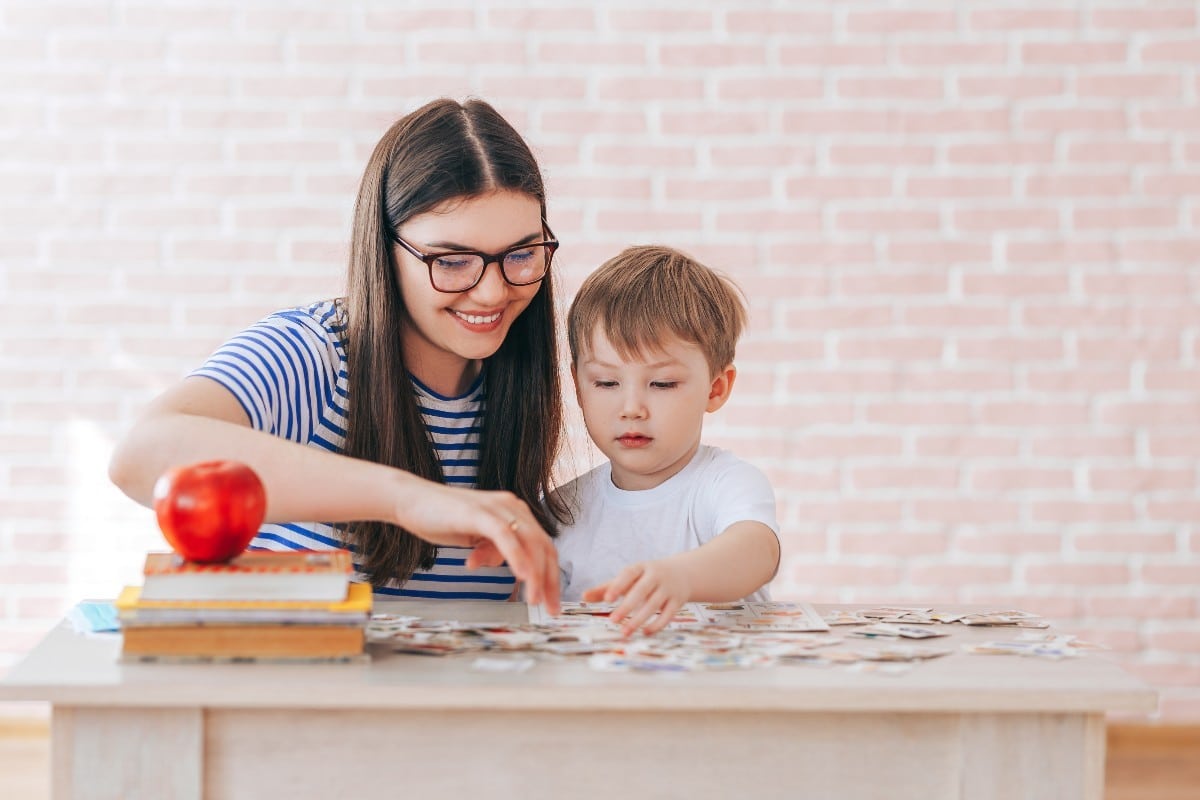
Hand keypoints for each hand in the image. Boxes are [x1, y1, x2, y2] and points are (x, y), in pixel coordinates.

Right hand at [394, 483, 559, 614]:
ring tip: (534, 600)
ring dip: (536, 575)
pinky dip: (517, 557)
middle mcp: (512, 507)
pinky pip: (505, 536)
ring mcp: (497, 508)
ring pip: (529, 542)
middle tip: (550, 608)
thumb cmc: (441, 519)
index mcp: (514, 512)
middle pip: (543, 546)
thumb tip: (503, 563)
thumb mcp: (474, 539)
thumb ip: (492, 548)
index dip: (551, 575)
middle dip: (550, 580)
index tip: (551, 602)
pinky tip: (523, 576)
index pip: (543, 546)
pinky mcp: (480, 512)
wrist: (410, 501)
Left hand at [582, 559, 690, 636]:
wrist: (683, 573)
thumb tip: (584, 596)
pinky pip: (668, 615)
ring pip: (654, 605)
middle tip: (613, 620)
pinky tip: (644, 632)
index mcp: (641, 568)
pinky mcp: (677, 601)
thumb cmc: (647, 577)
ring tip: (625, 632)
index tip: (606, 599)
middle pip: (641, 591)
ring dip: (639, 619)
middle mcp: (655, 576)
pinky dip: (657, 625)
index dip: (618, 585)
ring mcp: (668, 588)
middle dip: (627, 606)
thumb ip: (607, 587)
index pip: (629, 574)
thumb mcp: (629, 578)